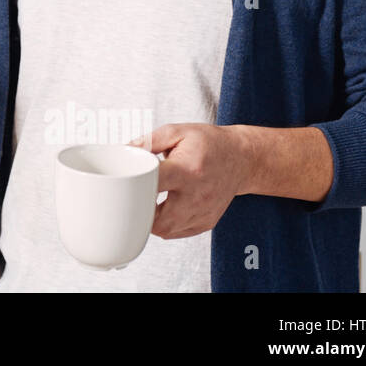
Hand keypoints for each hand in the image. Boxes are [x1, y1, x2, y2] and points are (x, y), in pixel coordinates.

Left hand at [131, 123, 252, 239]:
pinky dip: (164, 225)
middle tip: (133, 197)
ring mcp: (203, 212)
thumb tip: (124, 151)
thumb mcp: (177, 131)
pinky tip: (162, 209)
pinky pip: (176, 233)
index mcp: (187, 170)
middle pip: (156, 218)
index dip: (133, 185)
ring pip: (165, 231)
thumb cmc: (208, 144)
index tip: (124, 184)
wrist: (241, 158)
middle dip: (139, 210)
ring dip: (149, 220)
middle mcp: (197, 195)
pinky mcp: (206, 223)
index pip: (153, 184)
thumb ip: (148, 141)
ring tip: (147, 201)